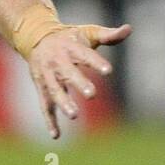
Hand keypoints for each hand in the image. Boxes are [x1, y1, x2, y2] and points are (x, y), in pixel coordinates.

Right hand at [27, 23, 130, 137]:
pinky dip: (49, 120)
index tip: (108, 71)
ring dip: (63, 103)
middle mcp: (57, 62)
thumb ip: (109, 35)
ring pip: (54, 90)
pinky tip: (56, 135)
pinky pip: (44, 105)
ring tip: (74, 115)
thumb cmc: (69, 37)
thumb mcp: (88, 32)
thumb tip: (129, 29)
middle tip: (92, 94)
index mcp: (70, 47)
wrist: (36, 37)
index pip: (85, 55)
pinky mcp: (41, 87)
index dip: (96, 62)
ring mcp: (47, 76)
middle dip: (79, 83)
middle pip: (68, 73)